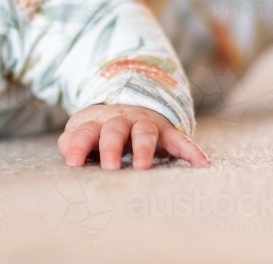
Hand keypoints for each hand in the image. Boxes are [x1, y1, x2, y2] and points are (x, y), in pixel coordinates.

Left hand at [58, 104, 209, 169]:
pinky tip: (202, 164)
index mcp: (96, 123)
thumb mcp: (83, 132)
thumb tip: (70, 155)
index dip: (78, 146)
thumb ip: (73, 143)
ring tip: (143, 166)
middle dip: (112, 147)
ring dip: (144, 148)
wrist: (128, 106)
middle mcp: (120, 122)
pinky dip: (191, 151)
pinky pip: (180, 140)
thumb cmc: (99, 130)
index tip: (73, 163)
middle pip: (114, 131)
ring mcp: (144, 125)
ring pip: (144, 132)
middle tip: (110, 167)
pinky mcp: (166, 132)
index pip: (85, 133)